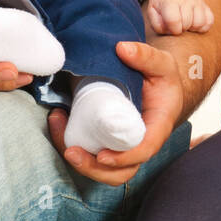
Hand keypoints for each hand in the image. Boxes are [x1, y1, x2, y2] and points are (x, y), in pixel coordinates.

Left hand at [47, 39, 183, 184]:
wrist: (158, 87)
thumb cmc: (162, 79)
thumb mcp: (161, 63)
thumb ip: (146, 55)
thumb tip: (122, 48)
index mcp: (157, 126)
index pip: (145, 150)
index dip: (124, 158)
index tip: (102, 155)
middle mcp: (140, 144)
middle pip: (121, 172)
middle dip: (93, 168)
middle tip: (71, 151)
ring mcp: (122, 147)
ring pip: (102, 170)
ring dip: (77, 158)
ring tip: (58, 126)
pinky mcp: (106, 142)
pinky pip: (90, 153)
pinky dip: (70, 141)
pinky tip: (59, 118)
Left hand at [145, 0, 214, 35]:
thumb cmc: (161, 5)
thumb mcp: (152, 12)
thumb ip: (157, 24)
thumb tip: (170, 30)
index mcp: (170, 1)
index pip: (174, 20)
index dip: (173, 29)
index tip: (171, 28)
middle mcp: (186, 0)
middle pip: (187, 23)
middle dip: (181, 29)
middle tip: (177, 25)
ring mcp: (198, 2)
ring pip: (200, 23)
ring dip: (193, 28)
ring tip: (186, 24)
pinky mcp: (206, 6)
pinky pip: (210, 21)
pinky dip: (203, 26)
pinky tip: (195, 24)